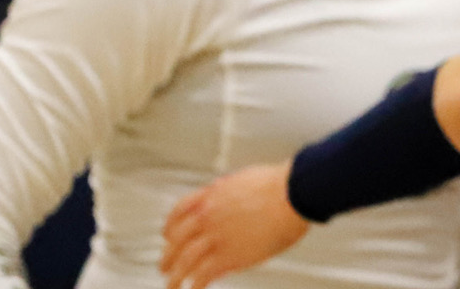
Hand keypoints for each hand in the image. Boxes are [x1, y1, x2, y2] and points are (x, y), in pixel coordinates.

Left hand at [160, 162, 308, 288]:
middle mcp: (207, 215)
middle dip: (168, 256)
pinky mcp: (228, 255)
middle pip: (176, 240)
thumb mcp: (244, 180)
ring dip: (175, 277)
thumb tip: (225, 198)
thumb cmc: (280, 185)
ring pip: (184, 261)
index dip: (169, 227)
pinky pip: (202, 275)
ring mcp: (216, 236)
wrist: (295, 192)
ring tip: (172, 286)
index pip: (178, 212)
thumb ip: (228, 192)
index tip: (167, 237)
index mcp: (210, 195)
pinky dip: (194, 286)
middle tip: (164, 267)